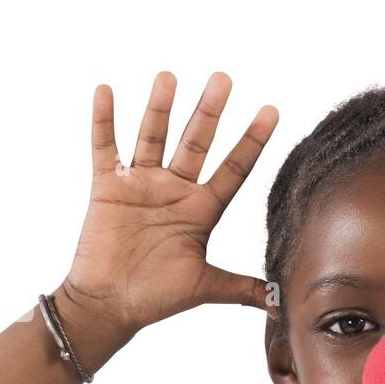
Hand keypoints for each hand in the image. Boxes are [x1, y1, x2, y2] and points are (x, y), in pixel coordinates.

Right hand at [60, 71, 278, 336]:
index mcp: (201, 210)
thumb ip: (243, 287)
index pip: (233, 169)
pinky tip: (106, 91)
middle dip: (209, 112)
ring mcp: (140, 185)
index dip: (252, 142)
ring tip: (170, 76)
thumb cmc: (156, 298)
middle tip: (223, 79)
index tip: (272, 111)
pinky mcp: (106, 187)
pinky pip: (105, 148)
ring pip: (153, 137)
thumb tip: (281, 302)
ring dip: (160, 108)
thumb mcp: (206, 288)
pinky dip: (104, 120)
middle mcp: (174, 190)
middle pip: (196, 143)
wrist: (109, 306)